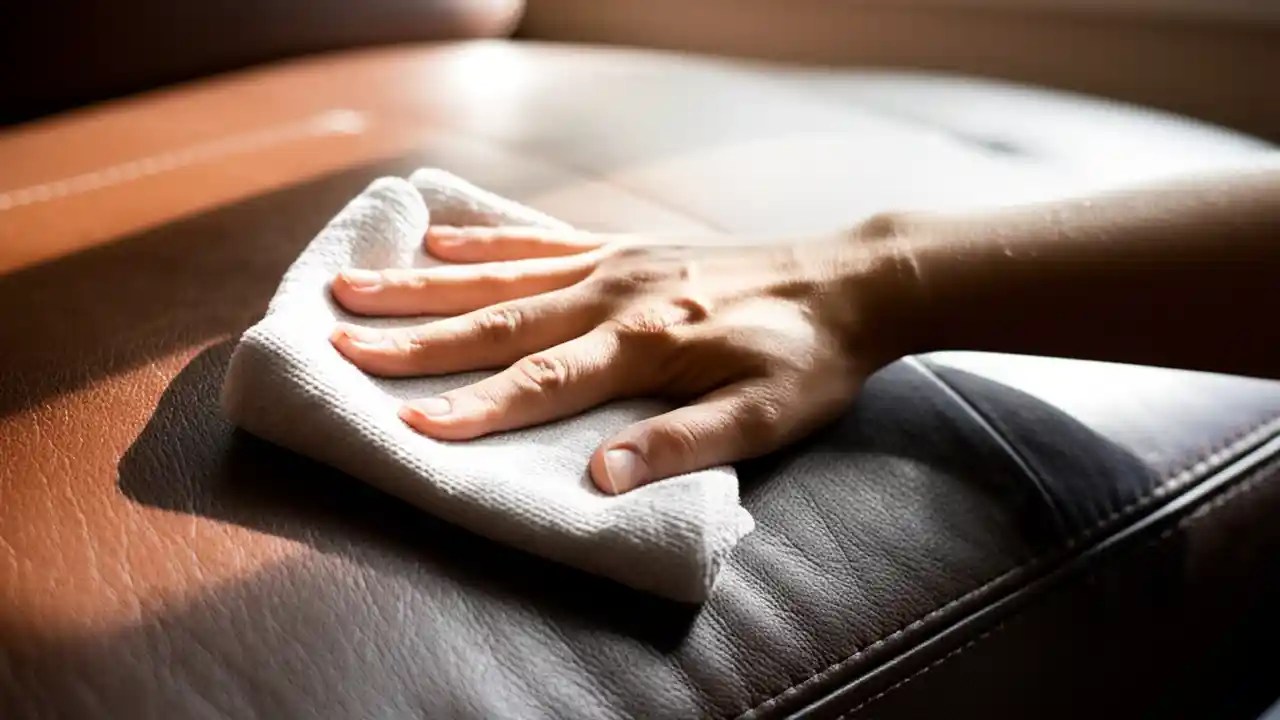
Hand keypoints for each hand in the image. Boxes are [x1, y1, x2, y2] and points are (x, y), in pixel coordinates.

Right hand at [329, 224, 914, 493]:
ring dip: (424, 283)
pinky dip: (484, 238)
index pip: (539, 382)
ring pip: (500, 274)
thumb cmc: (808, 360)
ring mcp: (612, 263)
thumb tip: (599, 479)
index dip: (472, 408)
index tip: (405, 425)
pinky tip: (440, 234)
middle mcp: (612, 294)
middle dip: (413, 336)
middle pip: (497, 320)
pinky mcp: (622, 248)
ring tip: (355, 282)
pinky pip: (538, 238)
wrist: (848, 282)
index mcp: (642, 343)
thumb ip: (681, 445)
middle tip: (337, 340)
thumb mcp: (763, 417)